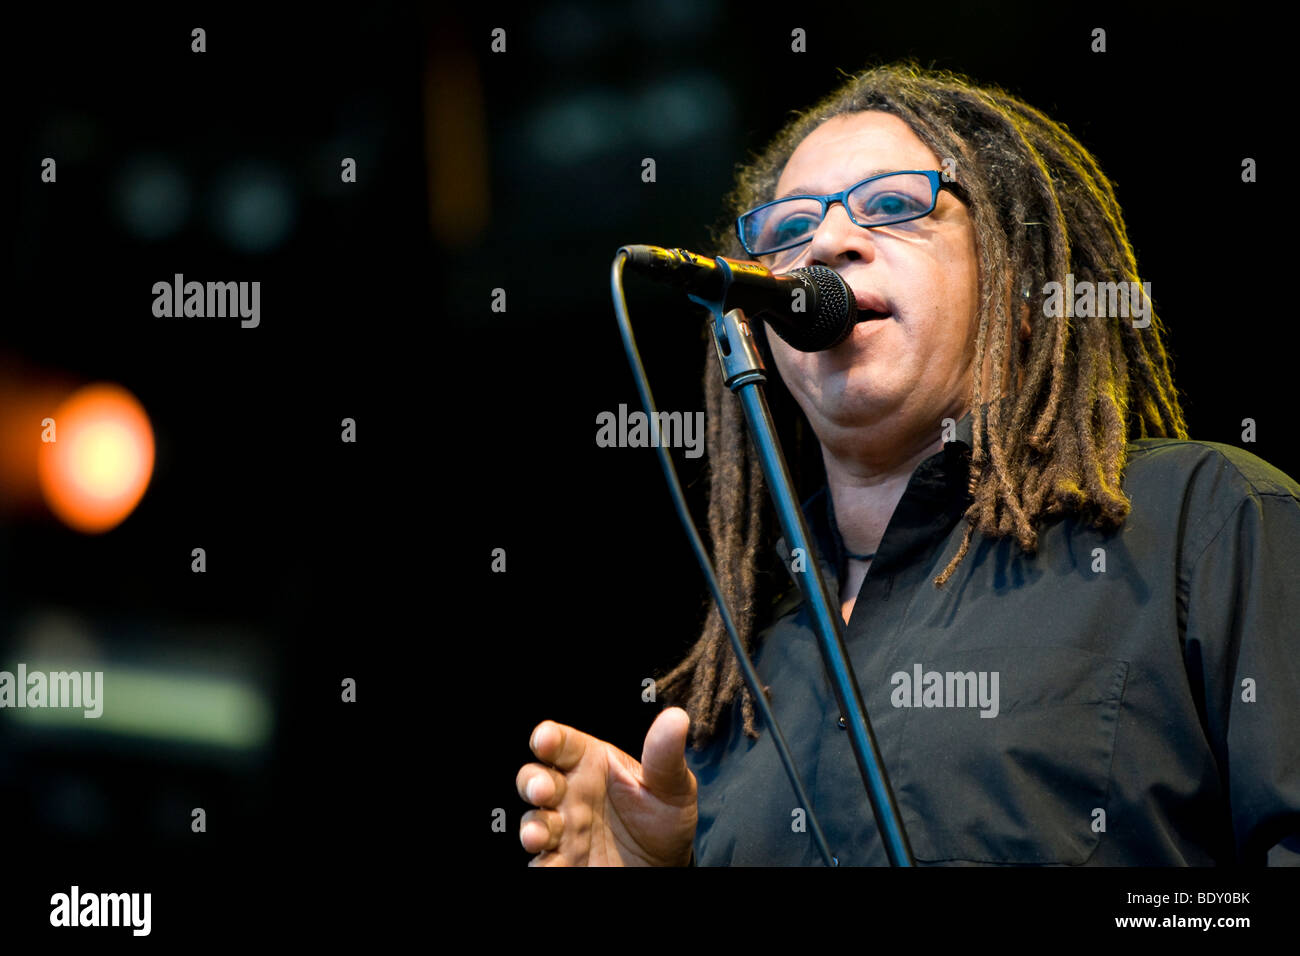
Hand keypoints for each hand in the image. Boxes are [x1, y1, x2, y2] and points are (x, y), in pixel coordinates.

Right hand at [517, 707, 697, 865]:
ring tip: (538, 836)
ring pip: (534, 821)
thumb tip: (676, 718)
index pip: (562, 743)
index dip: (548, 738)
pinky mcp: (563, 861)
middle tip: (543, 791)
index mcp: (591, 763)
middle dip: (533, 782)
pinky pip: (544, 862)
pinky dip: (543, 863)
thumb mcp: (671, 786)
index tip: (544, 739)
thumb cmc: (663, 817)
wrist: (666, 865)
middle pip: (536, 778)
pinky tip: (553, 864)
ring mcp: (564, 829)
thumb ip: (665, 756)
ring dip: (533, 827)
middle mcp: (570, 793)